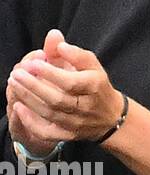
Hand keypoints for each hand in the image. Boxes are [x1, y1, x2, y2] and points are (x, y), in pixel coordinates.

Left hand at [6, 29, 119, 148]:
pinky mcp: (69, 134)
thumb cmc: (97, 85)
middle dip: (33, 86)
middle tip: (16, 73)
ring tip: (13, 84)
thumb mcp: (92, 65)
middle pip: (56, 99)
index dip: (49, 73)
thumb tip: (55, 39)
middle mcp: (87, 106)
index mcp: (95, 86)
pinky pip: (48, 132)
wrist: (111, 116)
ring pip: (49, 113)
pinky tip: (18, 107)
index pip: (70, 81)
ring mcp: (77, 122)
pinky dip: (31, 122)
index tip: (32, 63)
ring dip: (28, 99)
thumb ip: (73, 52)